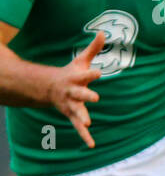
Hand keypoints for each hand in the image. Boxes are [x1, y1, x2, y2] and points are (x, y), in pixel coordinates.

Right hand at [48, 30, 103, 147]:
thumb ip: (93, 48)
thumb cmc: (71, 73)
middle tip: (95, 97)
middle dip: (86, 95)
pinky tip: (92, 144)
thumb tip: (103, 32)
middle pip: (80, 94)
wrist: (51, 88)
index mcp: (76, 78)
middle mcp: (73, 92)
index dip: (92, 74)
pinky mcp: (72, 115)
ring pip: (77, 112)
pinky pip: (78, 127)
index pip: (86, 75)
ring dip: (82, 117)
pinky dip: (84, 136)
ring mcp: (72, 105)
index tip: (99, 72)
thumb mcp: (81, 60)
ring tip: (87, 124)